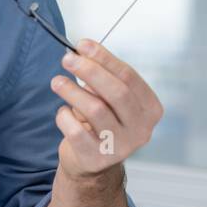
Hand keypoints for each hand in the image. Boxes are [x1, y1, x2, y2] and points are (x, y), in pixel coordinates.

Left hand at [49, 39, 162, 179]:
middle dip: (90, 71)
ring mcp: (121, 146)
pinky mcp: (98, 159)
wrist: (92, 162)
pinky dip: (64, 116)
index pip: (129, 77)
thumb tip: (82, 51)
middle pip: (117, 92)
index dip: (104, 58)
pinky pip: (76, 131)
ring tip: (57, 82)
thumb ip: (102, 77)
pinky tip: (63, 112)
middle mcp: (141, 129)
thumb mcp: (108, 99)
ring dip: (72, 91)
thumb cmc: (100, 123)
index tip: (82, 44)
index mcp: (150, 109)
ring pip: (96, 110)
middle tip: (67, 59)